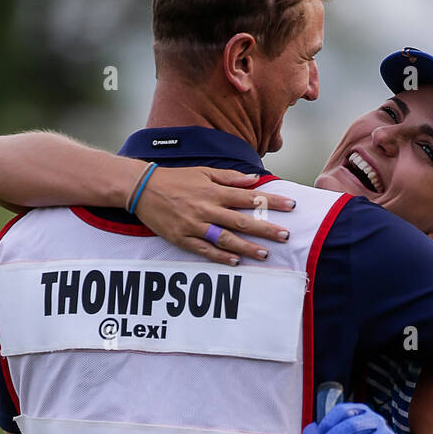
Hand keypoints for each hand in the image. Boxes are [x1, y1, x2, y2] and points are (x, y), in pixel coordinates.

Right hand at [134, 166, 295, 264]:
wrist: (142, 188)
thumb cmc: (175, 179)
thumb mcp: (203, 172)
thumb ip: (229, 177)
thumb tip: (254, 179)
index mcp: (213, 191)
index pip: (248, 197)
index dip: (271, 201)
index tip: (291, 206)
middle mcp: (206, 208)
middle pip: (241, 221)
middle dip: (264, 228)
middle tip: (285, 236)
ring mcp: (194, 225)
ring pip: (224, 238)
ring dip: (246, 247)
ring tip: (265, 254)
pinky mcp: (182, 238)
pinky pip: (204, 250)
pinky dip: (220, 256)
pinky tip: (236, 261)